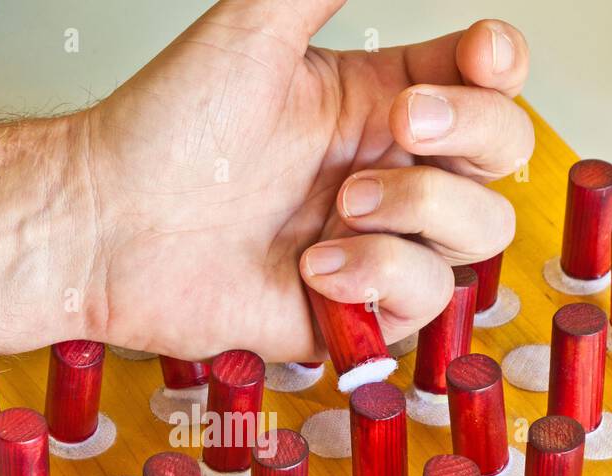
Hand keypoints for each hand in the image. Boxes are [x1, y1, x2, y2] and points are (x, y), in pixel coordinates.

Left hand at [77, 0, 531, 361]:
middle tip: (397, 124)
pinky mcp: (354, 311)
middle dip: (471, 132)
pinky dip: (379, 277)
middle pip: (504, 153)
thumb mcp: (254, 26)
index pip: (484, 80)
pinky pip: (424, 299)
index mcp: (372, 102)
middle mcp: (385, 172)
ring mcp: (375, 244)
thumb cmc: (162, 130)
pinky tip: (313, 267)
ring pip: (479, 232)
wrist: (107, 226)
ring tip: (338, 207)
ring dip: (419, 211)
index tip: (479, 54)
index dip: (500, 65)